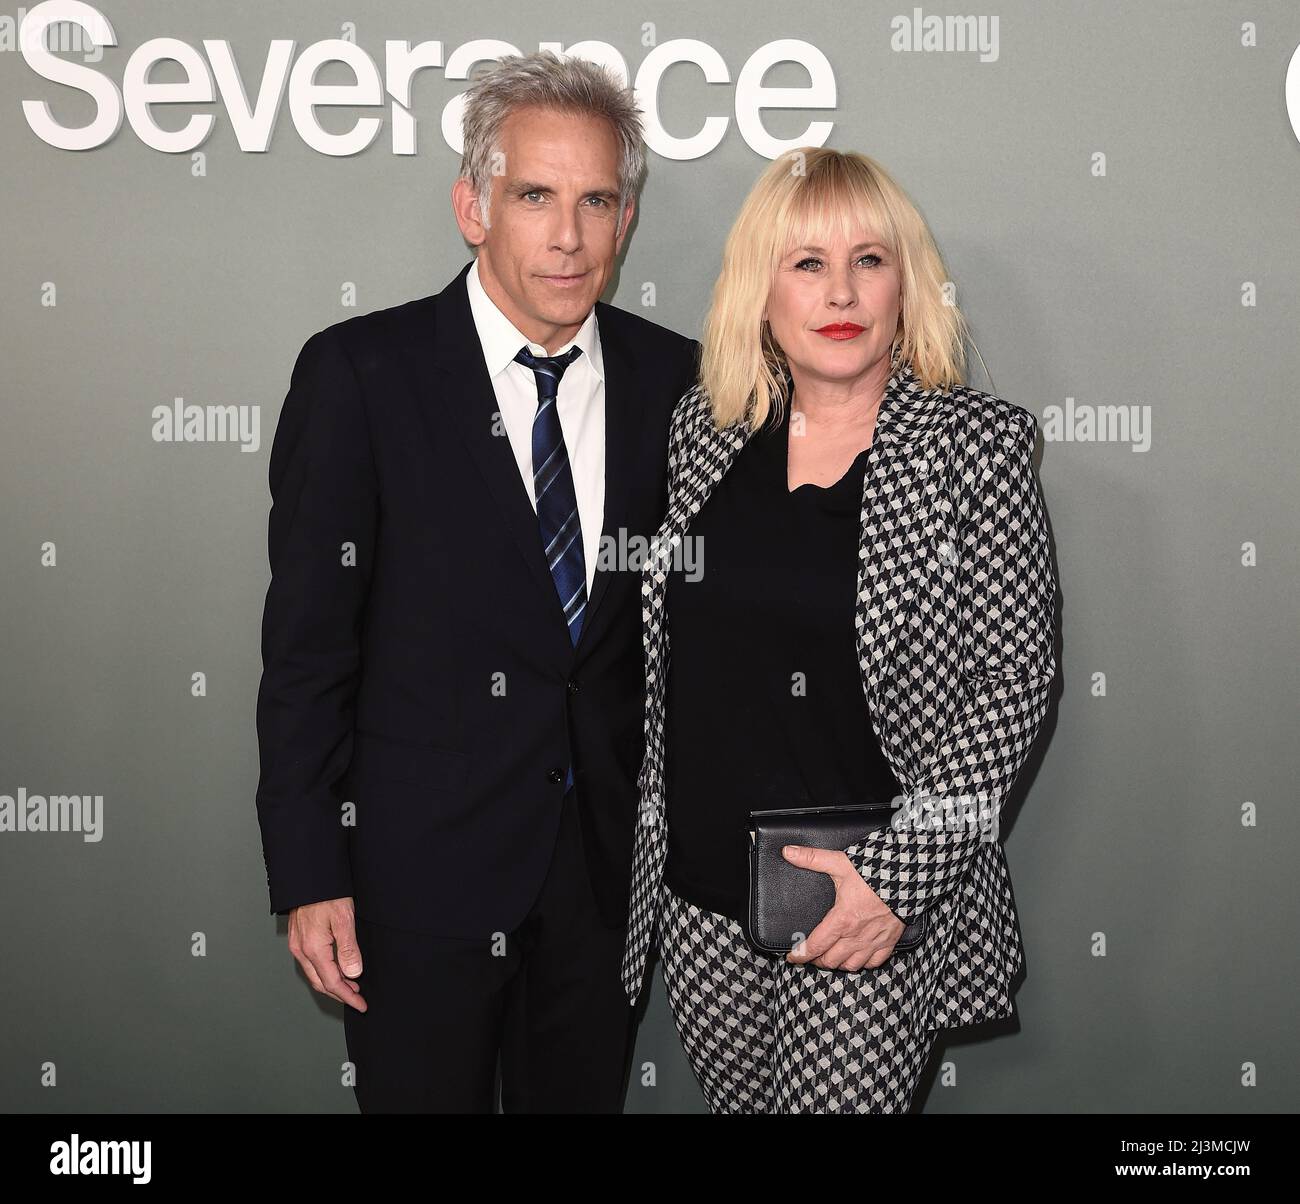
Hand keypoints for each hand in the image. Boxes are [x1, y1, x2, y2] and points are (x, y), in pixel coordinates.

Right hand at [287, 897, 366, 1011]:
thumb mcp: (343, 919)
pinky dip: (324, 971)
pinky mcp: (298, 937)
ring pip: (314, 974)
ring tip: (350, 985)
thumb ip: (348, 949)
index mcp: (313, 948)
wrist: (309, 876)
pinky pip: (310, 963)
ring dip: (332, 983)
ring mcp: (297, 944)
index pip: (332, 982)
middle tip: (357, 998)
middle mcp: (301, 950)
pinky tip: (335, 968)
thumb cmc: (326, 893)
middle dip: (339, 994)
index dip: (348, 996)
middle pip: (320, 982)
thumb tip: (353, 974)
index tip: (361, 1004)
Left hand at [780, 845, 905, 970]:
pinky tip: (855, 958)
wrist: (908, 877)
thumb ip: (812, 859)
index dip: (800, 955)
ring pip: (850, 966)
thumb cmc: (875, 872)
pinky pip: (873, 964)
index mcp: (842, 919)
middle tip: (810, 954)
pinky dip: (862, 964)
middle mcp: (856, 935)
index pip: (815, 945)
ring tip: (829, 957)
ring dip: (837, 964)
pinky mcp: (888, 942)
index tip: (792, 957)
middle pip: (830, 960)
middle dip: (817, 960)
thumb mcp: (840, 863)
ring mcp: (873, 942)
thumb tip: (789, 852)